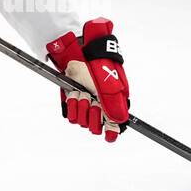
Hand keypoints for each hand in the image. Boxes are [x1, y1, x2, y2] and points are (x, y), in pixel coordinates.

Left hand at [45, 18, 129, 141]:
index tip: (108, 135)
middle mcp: (100, 106)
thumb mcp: (108, 84)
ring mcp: (86, 105)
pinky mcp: (73, 103)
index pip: (114, 126)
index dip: (111, 132)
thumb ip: (114, 103)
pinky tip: (75, 94)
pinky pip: (71, 115)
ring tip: (82, 92)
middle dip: (92, 114)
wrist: (77, 55)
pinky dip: (72, 105)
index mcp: (113, 103)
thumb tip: (119, 122)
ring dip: (81, 106)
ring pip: (82, 121)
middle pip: (96, 127)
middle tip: (92, 100)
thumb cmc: (97, 65)